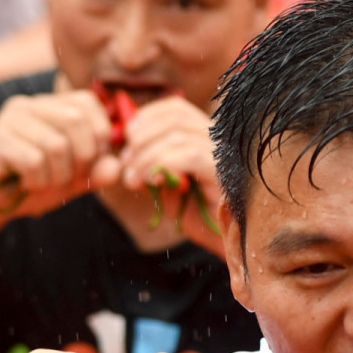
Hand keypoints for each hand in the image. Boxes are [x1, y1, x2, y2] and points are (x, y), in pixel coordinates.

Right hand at [0, 90, 113, 222]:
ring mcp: (9, 119)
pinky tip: (25, 185)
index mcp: (51, 105)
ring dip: (57, 176)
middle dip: (81, 159)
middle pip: (76, 121)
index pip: (89, 104)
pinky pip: (34, 161)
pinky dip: (37, 182)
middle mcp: (29, 104)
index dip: (99, 137)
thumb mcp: (75, 179)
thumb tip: (117, 167)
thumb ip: (98, 171)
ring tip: (42, 183)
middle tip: (66, 179)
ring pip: (56, 145)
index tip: (88, 163)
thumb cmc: (33, 185)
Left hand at [117, 96, 223, 252]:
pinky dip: (163, 164)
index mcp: (206, 136)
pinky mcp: (227, 170)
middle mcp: (219, 138)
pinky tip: (153, 181)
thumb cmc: (200, 217)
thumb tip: (126, 155)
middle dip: (142, 138)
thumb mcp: (168, 187)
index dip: (147, 117)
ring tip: (133, 180)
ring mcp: (225, 152)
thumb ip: (151, 167)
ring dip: (146, 156)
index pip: (176, 108)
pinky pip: (189, 156)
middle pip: (174, 118)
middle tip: (126, 165)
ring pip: (177, 136)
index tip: (127, 140)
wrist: (226, 244)